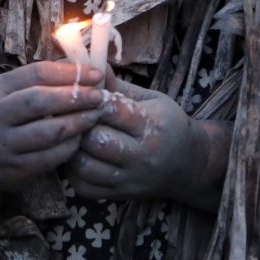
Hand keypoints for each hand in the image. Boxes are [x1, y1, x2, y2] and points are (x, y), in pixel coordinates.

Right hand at [0, 61, 106, 204]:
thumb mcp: (6, 92)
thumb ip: (37, 80)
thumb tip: (79, 67)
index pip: (37, 74)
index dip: (69, 72)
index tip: (95, 74)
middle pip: (41, 101)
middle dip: (76, 97)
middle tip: (99, 96)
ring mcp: (5, 144)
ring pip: (49, 132)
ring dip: (78, 122)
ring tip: (95, 115)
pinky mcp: (16, 168)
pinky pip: (51, 157)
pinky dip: (70, 146)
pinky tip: (81, 137)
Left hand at [64, 79, 198, 202]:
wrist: (188, 165)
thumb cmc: (167, 125)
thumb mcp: (151, 99)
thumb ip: (118, 86)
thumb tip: (87, 64)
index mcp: (151, 126)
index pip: (112, 111)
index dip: (91, 99)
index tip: (82, 92)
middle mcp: (141, 156)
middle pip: (95, 140)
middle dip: (78, 124)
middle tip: (72, 114)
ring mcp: (129, 180)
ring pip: (85, 166)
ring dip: (72, 148)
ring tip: (73, 135)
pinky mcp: (118, 196)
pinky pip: (84, 187)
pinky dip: (73, 171)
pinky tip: (77, 155)